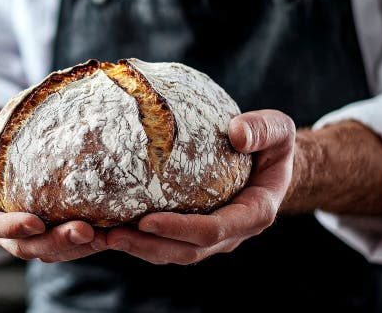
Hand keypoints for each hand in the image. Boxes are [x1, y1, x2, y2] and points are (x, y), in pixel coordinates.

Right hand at [0, 119, 107, 261]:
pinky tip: (114, 232)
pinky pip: (72, 245)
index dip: (12, 227)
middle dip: (56, 242)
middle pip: (29, 247)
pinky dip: (92, 241)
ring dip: (79, 247)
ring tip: (105, 235)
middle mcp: (8, 232)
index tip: (35, 222)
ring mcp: (33, 236)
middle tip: (84, 231)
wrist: (10, 157)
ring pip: (54, 250)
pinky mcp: (55, 234)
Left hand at [107, 110, 295, 264]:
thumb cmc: (272, 145)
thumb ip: (265, 129)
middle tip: (111, 236)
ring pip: (171, 253)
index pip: (213, 229)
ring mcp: (211, 237)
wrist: (271, 164)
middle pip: (186, 251)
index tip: (146, 220)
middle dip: (147, 246)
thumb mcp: (279, 131)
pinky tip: (109, 228)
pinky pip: (164, 241)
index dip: (179, 229)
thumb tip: (237, 133)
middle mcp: (231, 233)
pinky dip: (139, 239)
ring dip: (137, 248)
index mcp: (253, 214)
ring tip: (102, 238)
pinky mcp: (193, 232)